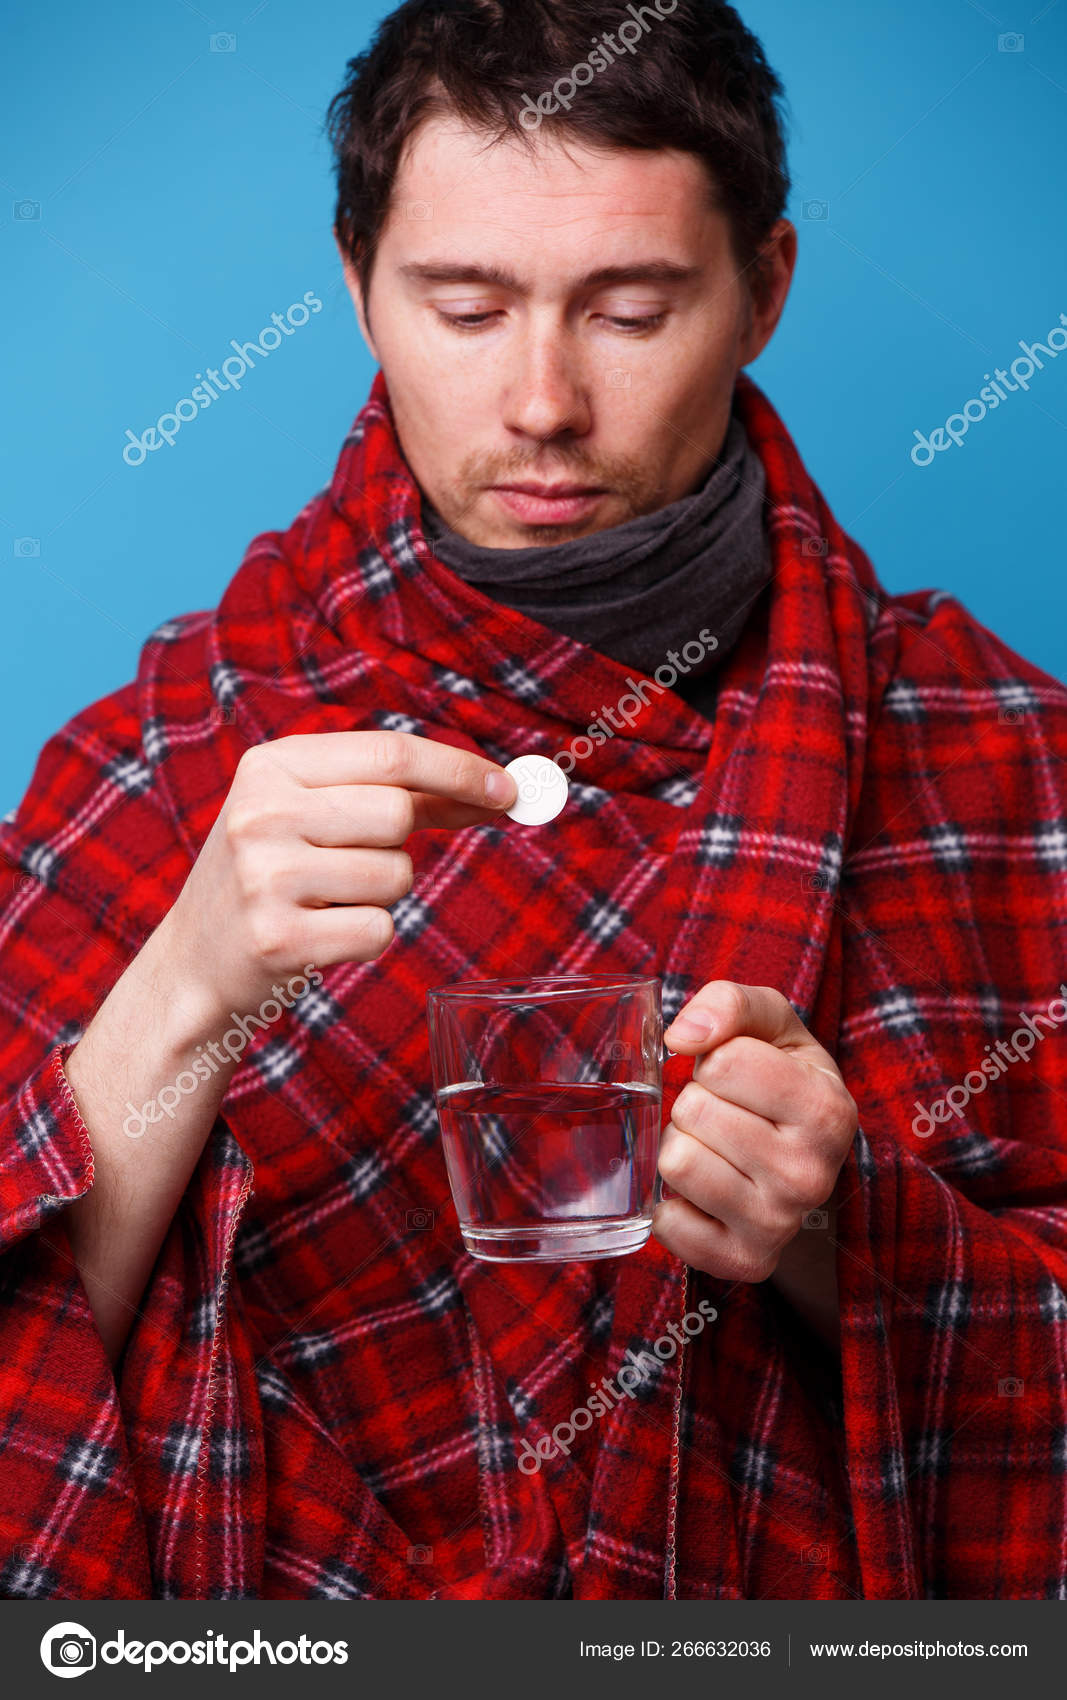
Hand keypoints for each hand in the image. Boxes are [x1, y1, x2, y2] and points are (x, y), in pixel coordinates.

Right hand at [160, 730, 517, 1025]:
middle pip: (398, 814)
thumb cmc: (272, 880)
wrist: (195, 963)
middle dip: (401, 845)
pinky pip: (379, 930)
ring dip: (382, 895)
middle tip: (355, 865)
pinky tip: (321, 936)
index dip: (459, 771)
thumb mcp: (310, 815)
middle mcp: (262, 812)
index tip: (508, 791)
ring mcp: (266, 877)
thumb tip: (494, 790)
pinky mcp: (279, 939)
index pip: (391, 752)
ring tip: (326, 901)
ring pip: (396, 875)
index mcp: (270, 765)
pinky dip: (367, 938)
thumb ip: (394, 795)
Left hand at [652, 982, 857, 1293]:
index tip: (738, 1076)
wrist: (807, 1167)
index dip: (716, 1060)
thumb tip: (681, 1035)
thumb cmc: (782, 1081)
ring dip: (680, 1146)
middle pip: (693, 1112)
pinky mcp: (744, 1263)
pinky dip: (672, 1202)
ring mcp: (778, 1225)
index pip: (724, 1062)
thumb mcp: (772, 1025)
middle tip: (725, 1115)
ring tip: (715, 1149)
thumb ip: (730, 1003)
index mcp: (828, 1109)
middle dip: (695, 1102)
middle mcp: (810, 1175)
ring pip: (676, 1163)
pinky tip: (705, 1192)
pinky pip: (666, 1222)